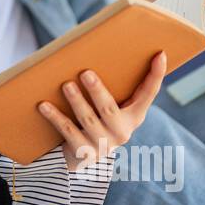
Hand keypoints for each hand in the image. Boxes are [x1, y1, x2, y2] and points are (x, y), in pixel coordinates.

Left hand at [37, 52, 166, 170]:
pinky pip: (68, 132)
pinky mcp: (83, 153)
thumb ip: (113, 86)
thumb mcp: (110, 106)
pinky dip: (55, 117)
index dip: (156, 75)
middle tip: (85, 73)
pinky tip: (44, 105)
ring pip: (87, 120)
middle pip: (109, 109)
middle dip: (97, 91)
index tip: (160, 54)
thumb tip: (103, 47)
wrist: (82, 157)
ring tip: (66, 85)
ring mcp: (103, 144)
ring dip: (76, 101)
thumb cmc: (98, 119)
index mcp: (134, 116)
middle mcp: (122, 132)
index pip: (148, 93)